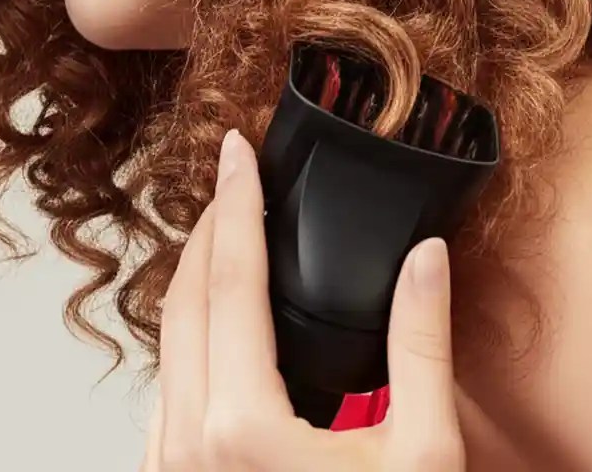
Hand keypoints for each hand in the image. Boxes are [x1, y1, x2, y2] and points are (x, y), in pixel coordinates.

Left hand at [141, 130, 464, 471]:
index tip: (236, 152)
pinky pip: (166, 393)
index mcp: (244, 425)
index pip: (232, 281)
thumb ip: (421, 351)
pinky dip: (187, 343)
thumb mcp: (424, 456)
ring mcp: (170, 467)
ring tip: (225, 238)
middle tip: (233, 180)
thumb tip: (425, 261)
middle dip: (208, 230)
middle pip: (184, 302)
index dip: (236, 204)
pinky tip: (217, 324)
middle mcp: (189, 443)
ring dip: (193, 284)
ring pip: (165, 346)